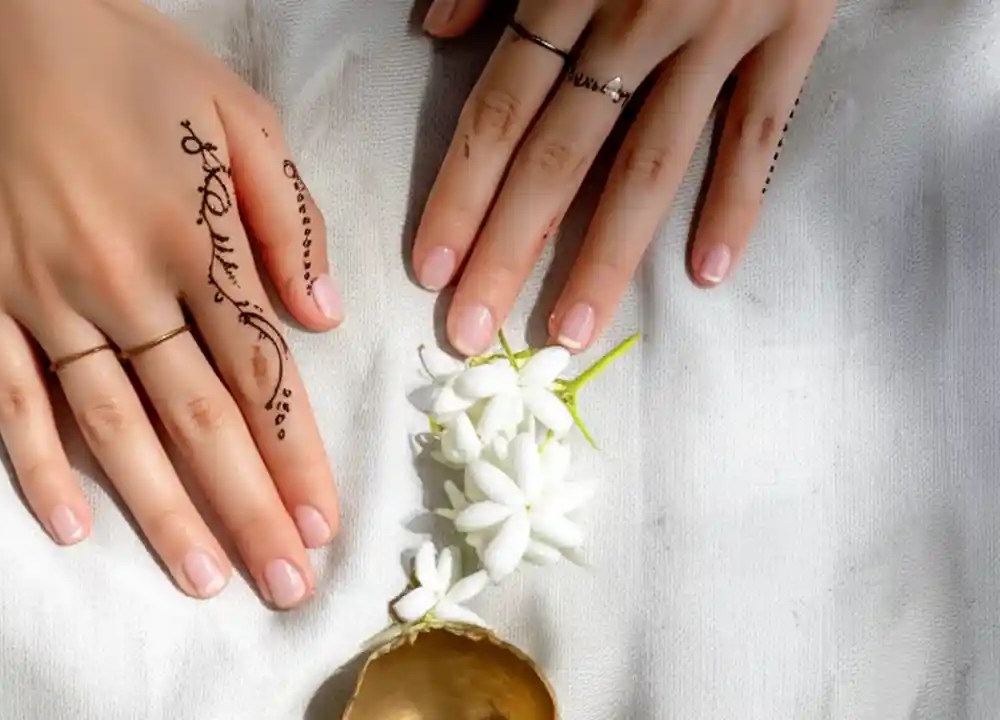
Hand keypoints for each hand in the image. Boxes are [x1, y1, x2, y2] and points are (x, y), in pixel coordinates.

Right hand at [0, 0, 342, 607]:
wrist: (2, 19)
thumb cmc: (134, 63)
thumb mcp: (243, 116)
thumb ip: (290, 220)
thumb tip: (325, 318)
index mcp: (200, 237)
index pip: (261, 371)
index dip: (296, 455)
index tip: (322, 525)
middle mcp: (128, 279)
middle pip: (199, 417)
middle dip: (247, 508)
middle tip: (283, 585)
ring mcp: (47, 293)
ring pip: (116, 425)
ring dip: (163, 510)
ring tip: (202, 578)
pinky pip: (15, 397)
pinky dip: (42, 465)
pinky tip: (75, 526)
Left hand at [414, 0, 833, 354]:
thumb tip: (437, 30)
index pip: (500, 105)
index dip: (461, 190)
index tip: (429, 266)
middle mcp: (639, 12)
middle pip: (560, 151)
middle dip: (509, 247)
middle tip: (471, 329)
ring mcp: (722, 25)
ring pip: (653, 159)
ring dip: (607, 253)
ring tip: (568, 329)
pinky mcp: (796, 27)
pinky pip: (763, 128)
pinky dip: (738, 200)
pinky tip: (708, 273)